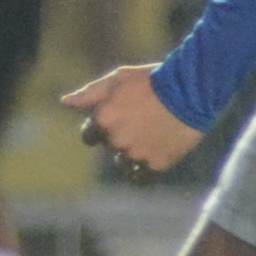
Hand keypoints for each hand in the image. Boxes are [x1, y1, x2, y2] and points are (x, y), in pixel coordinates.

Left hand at [62, 65, 197, 177]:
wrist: (192, 90)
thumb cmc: (152, 80)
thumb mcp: (117, 79)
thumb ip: (89, 94)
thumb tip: (64, 102)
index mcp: (102, 120)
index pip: (88, 136)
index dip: (100, 128)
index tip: (117, 119)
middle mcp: (116, 140)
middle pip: (109, 147)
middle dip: (119, 137)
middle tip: (140, 122)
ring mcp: (137, 154)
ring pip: (124, 163)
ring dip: (131, 155)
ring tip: (150, 137)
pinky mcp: (157, 164)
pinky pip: (142, 176)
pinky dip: (146, 168)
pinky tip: (155, 154)